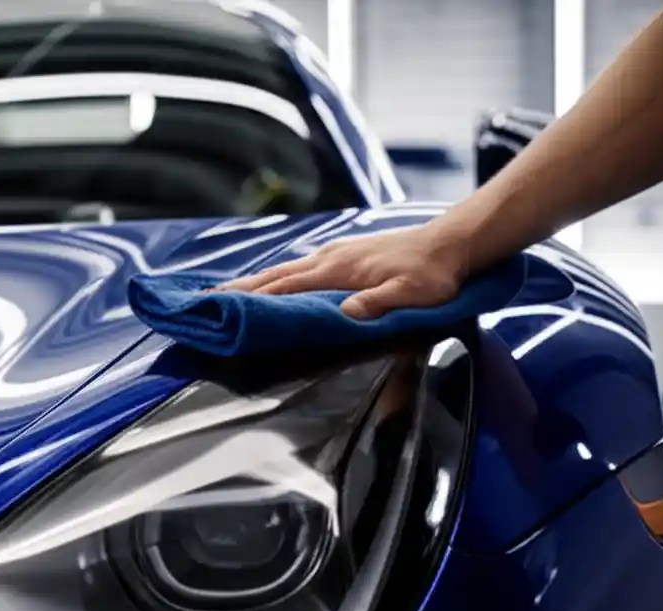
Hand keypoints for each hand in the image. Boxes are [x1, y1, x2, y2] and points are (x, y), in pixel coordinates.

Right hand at [217, 222, 470, 319]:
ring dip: (259, 280)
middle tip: (210, 296)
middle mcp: (331, 257)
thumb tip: (345, 315)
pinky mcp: (348, 252)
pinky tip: (280, 277)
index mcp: (340, 270)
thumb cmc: (434, 273)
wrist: (452, 242)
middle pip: (277, 274)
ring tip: (234, 290)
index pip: (287, 286)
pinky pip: (304, 265)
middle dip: (243, 287)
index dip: (254, 297)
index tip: (223, 304)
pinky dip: (282, 273)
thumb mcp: (411, 295)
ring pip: (288, 267)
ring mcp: (338, 252)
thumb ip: (377, 304)